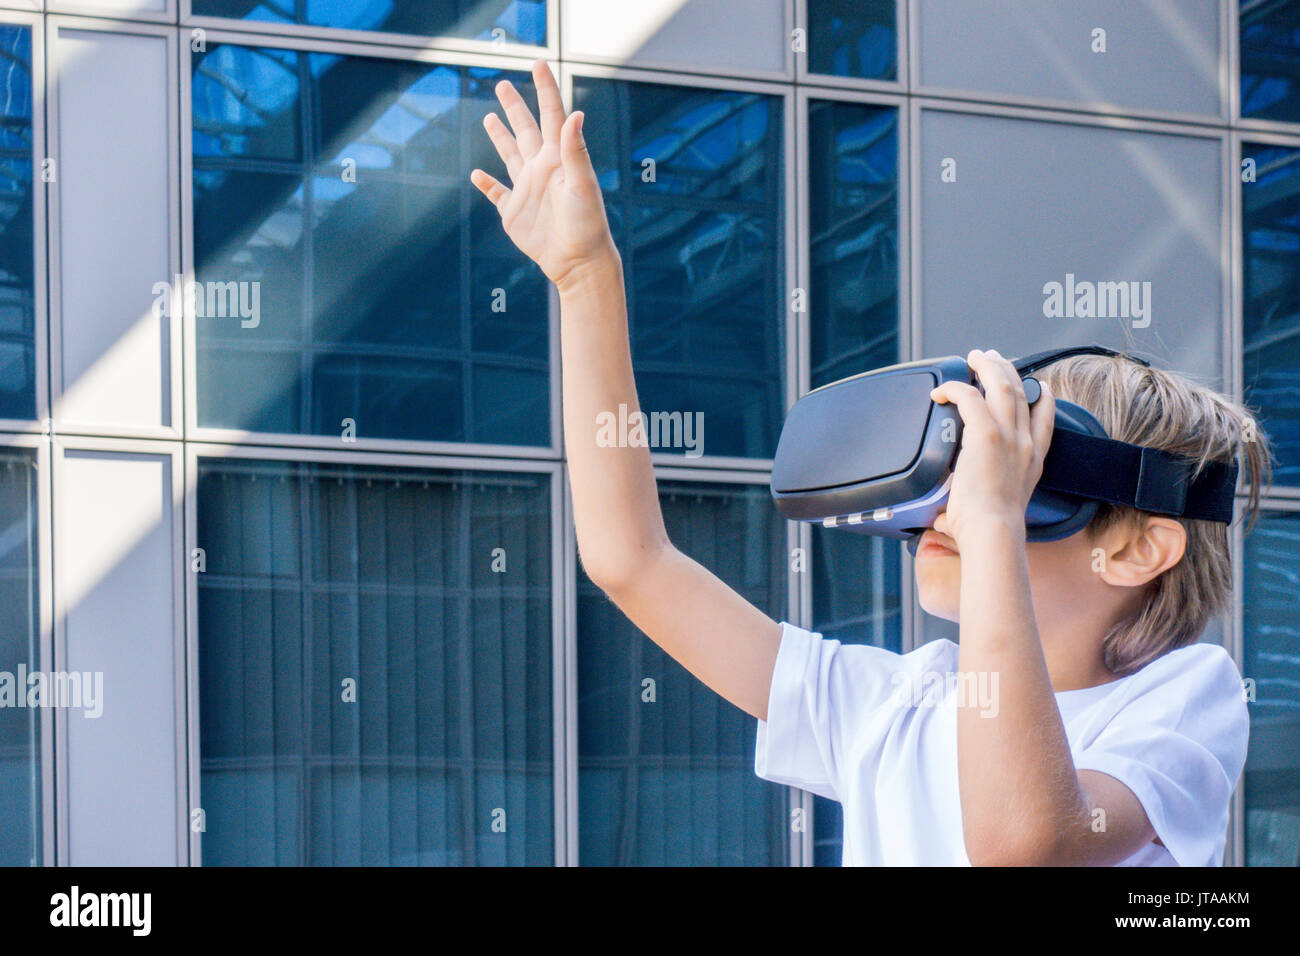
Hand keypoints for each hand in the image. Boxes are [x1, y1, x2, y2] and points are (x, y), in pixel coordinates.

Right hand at [470, 60, 619, 292]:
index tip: (538, 63)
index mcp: (558, 158)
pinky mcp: (514, 213)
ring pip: (509, 156)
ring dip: (500, 137)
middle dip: (514, 106)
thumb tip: (574, 115)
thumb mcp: (582, 185)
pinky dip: (486, 184)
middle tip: (503, 85)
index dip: (545, 88)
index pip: (550, 115)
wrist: (578, 262)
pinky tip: (477, 175)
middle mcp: (541, 170)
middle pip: (525, 130)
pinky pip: (497, 194)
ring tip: (490, 117)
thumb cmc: (586, 224)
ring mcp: (527, 190)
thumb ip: (575, 151)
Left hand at [929, 349, 1055, 547]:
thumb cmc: (989, 531)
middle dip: (1005, 369)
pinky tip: (941, 391)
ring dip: (986, 366)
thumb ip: (972, 506)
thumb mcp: (994, 511)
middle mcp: (1025, 444)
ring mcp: (1009, 436)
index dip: (1043, 397)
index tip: (1038, 386)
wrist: (994, 533)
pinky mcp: (986, 434)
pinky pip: (970, 396)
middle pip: (1021, 392)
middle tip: (990, 358)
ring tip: (973, 357)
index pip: (1045, 419)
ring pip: (1001, 384)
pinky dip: (954, 388)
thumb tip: (940, 520)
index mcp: (1033, 461)